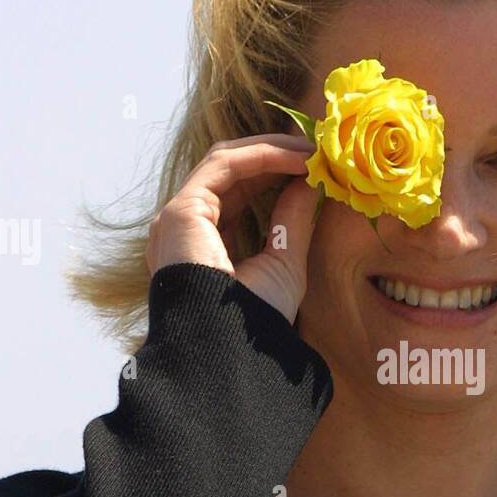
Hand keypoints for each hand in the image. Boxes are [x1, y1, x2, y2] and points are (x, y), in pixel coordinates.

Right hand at [145, 132, 318, 322]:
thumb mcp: (284, 262)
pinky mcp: (182, 210)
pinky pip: (224, 165)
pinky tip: (297, 159)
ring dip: (273, 151)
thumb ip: (292, 221)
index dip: (276, 173)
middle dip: (275, 155)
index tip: (314, 166)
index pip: (239, 193)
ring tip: (313, 150)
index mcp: (204, 244)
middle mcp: (186, 227)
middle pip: (232, 172)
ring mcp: (179, 217)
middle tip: (317, 148)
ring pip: (227, 161)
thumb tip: (310, 183)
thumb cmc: (257, 320)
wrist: (232, 348)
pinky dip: (262, 156)